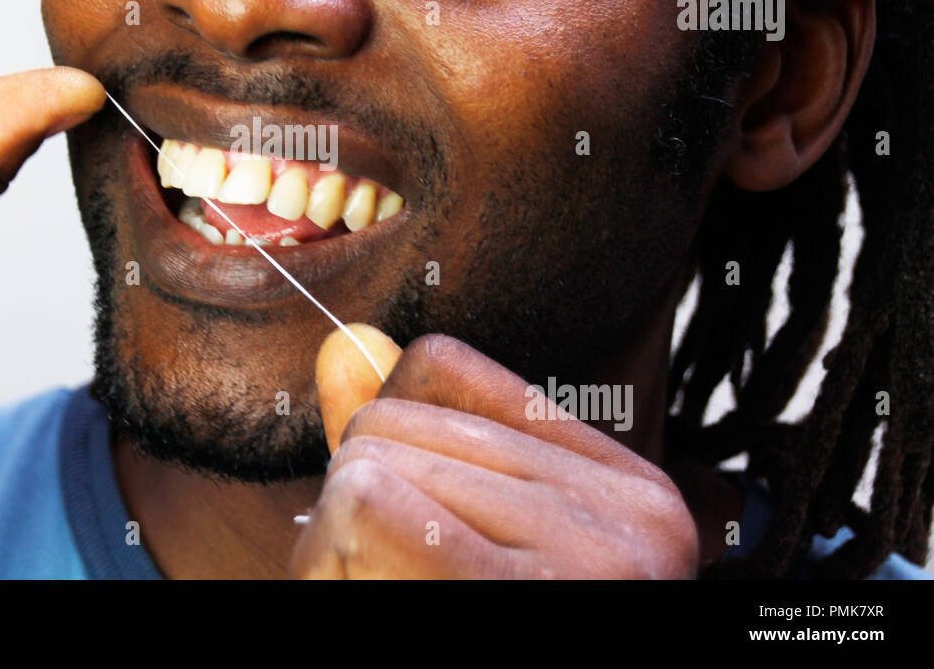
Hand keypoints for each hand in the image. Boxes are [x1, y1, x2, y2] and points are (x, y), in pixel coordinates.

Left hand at [292, 325, 699, 577]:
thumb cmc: (471, 628)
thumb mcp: (451, 539)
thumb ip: (400, 445)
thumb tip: (343, 344)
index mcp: (623, 491)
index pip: (438, 368)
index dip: (384, 442)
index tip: (407, 527)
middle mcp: (635, 518)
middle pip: (387, 425)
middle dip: (349, 512)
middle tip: (396, 591)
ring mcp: (600, 562)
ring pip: (362, 468)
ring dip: (337, 557)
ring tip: (400, 606)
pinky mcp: (534, 596)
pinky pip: (373, 506)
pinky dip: (339, 561)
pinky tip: (382, 600)